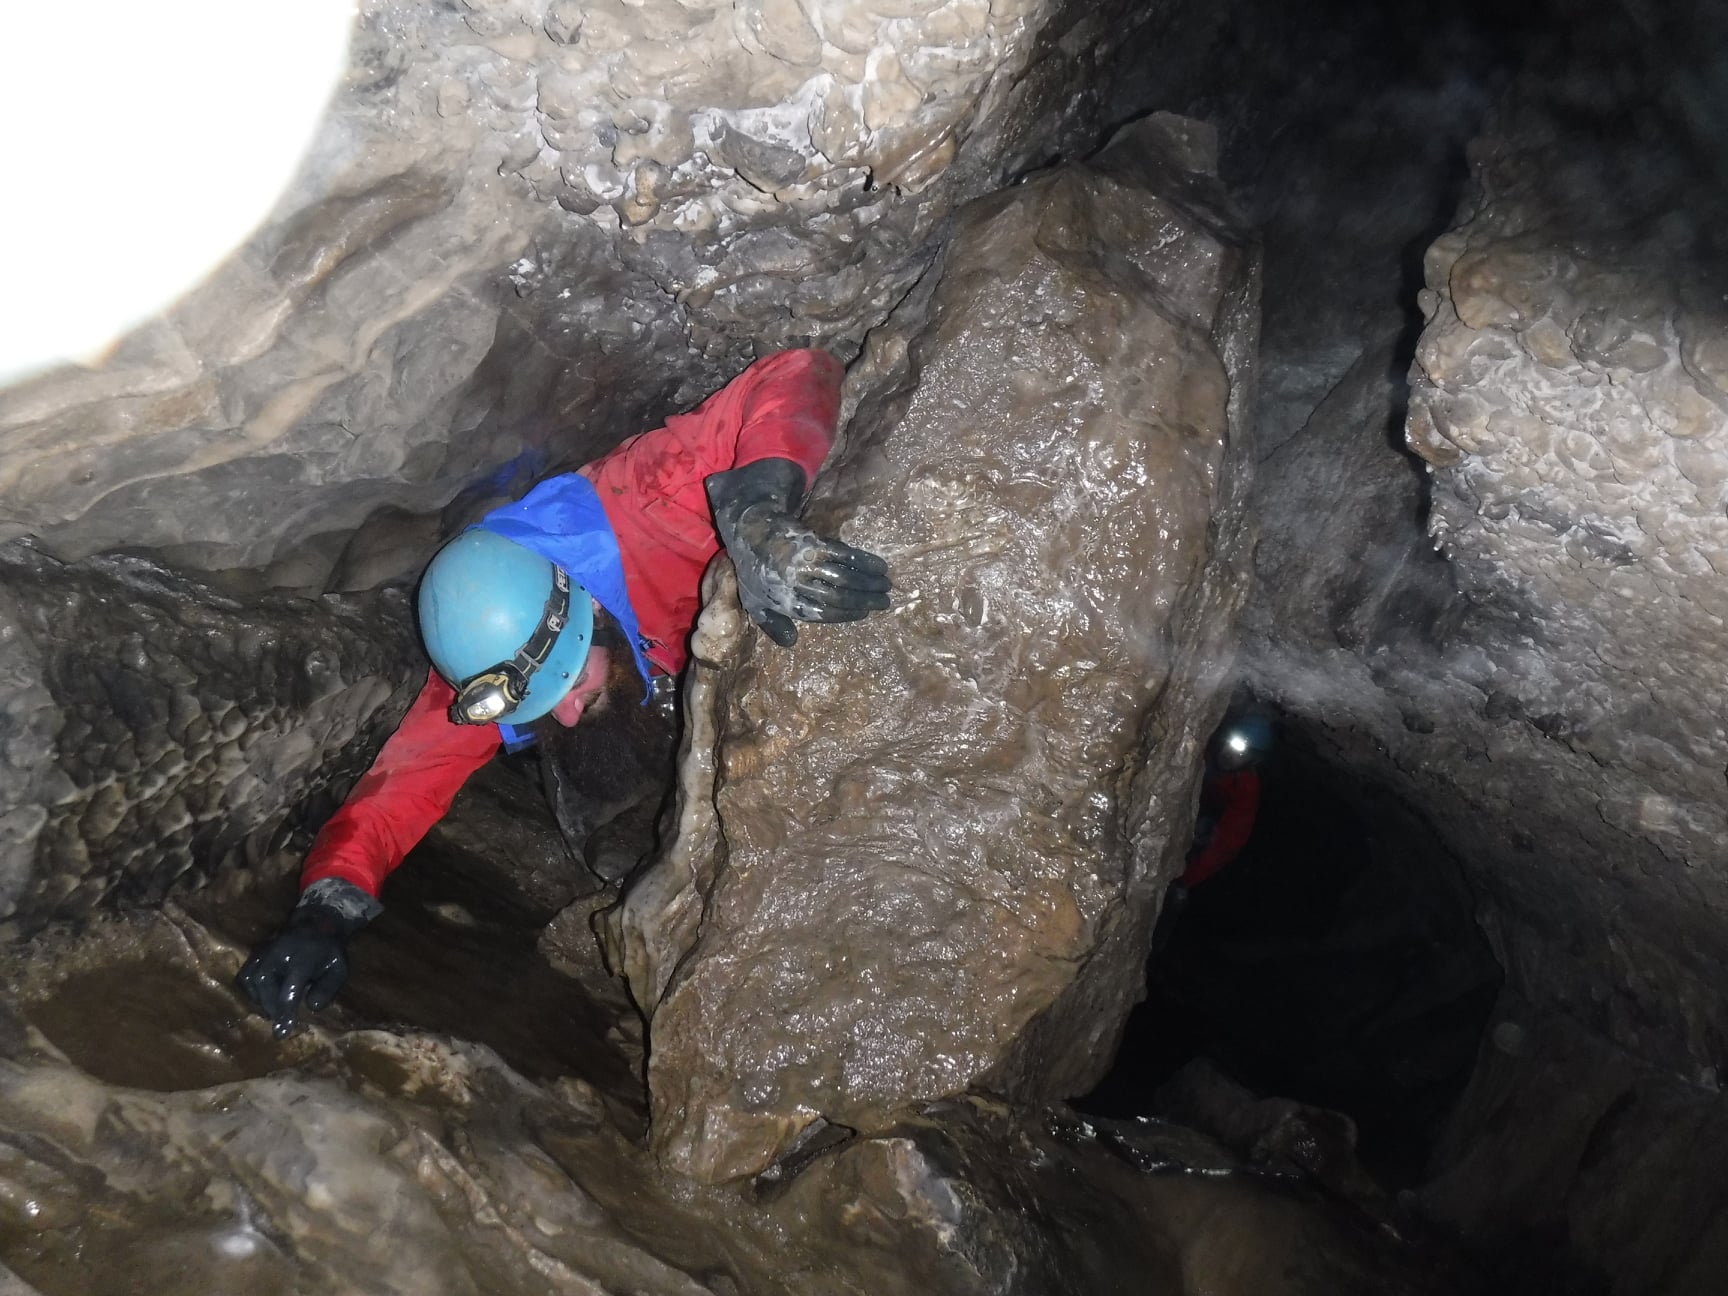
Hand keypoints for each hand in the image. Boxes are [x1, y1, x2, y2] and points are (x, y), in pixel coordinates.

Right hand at [236, 879, 377, 1037]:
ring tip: (276, 1011)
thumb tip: (311, 1007)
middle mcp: (278, 954)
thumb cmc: (328, 952)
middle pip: (265, 986)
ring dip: (261, 1001)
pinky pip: (245, 977)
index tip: (282, 1033)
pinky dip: (252, 991)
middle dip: (271, 1008)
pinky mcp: (254, 955)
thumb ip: (327, 989)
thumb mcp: (339, 969)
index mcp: (302, 957)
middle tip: (281, 1023)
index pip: (289, 990)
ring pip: (252, 982)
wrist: (315, 924)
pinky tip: (265, 998)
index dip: (285, 1013)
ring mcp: (263, 952)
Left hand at [707, 457, 890, 646]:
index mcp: (786, 602)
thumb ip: (772, 623)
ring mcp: (807, 563)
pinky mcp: (814, 543)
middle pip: (838, 597)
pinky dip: (863, 561)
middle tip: (885, 602)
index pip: (823, 614)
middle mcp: (798, 584)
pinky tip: (878, 565)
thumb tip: (791, 643)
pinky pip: (843, 555)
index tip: (866, 613)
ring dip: (869, 582)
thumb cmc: (755, 570)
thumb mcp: (755, 601)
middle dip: (865, 600)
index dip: (847, 615)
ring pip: (844, 577)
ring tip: (886, 585)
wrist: (752, 530)